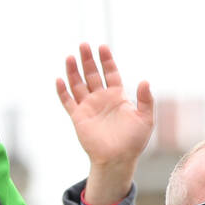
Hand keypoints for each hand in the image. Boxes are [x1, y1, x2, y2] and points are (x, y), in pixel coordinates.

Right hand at [57, 43, 153, 204]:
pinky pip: (68, 101)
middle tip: (83, 45)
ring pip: (78, 84)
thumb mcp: (145, 119)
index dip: (106, 60)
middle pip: (92, 74)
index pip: (110, 73)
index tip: (102, 47)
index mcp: (117, 96)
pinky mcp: (78, 117)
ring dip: (73, 71)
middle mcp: (101, 98)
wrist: (118, 160)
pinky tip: (60, 79)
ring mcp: (88, 107)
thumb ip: (145, 99)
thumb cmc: (133, 141)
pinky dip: (63, 91)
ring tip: (70, 57)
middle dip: (87, 60)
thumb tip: (145, 81)